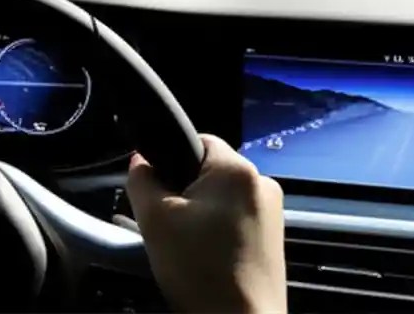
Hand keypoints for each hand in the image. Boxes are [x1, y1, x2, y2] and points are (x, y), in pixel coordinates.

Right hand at [126, 135, 286, 313]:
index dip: (170, 162)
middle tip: (171, 226)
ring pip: (220, 197)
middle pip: (208, 172)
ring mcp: (272, 213)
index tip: (160, 194)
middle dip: (185, 193)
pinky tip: (206, 257)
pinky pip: (234, 219)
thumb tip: (141, 161)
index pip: (196, 139)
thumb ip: (141, 179)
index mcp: (238, 170)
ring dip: (200, 214)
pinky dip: (217, 231)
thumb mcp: (154, 219)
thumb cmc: (201, 273)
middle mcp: (263, 184)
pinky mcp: (272, 237)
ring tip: (189, 246)